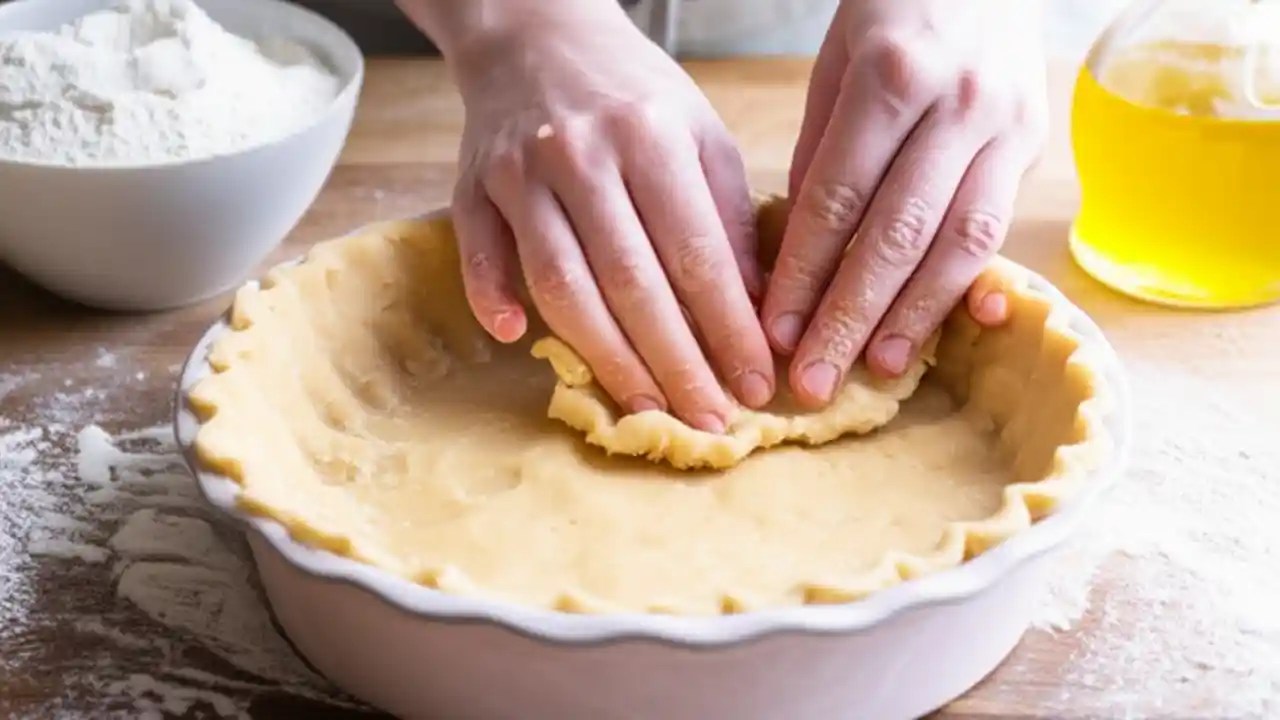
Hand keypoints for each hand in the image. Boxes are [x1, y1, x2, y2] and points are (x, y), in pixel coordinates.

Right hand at [431, 1, 772, 432]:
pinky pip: (479, 253)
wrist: (535, 32)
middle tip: (708, 418)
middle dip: (677, 362)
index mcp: (651, 136)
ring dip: (606, 357)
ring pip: (561, 284)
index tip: (754, 384)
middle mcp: (581, 155)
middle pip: (631, 282)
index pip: (696, 253)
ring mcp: (520, 174)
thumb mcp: (699, 131)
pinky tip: (518, 340)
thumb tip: (753, 308)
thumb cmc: (631, 92)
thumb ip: (729, 214)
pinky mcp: (471, 188)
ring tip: (646, 409)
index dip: (728, 328)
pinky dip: (494, 298)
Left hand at [761, 0, 1048, 407]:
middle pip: (896, 233)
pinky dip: (967, 287)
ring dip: (914, 316)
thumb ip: (820, 155)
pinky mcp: (1032, 144)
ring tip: (876, 369)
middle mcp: (958, 104)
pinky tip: (949, 331)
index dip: (803, 274)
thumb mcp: (836, 64)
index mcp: (893, 74)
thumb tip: (799, 254)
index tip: (774, 332)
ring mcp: (1006, 126)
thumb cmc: (894, 13)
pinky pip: (997, 230)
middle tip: (813, 379)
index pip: (837, 198)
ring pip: (957, 243)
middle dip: (850, 316)